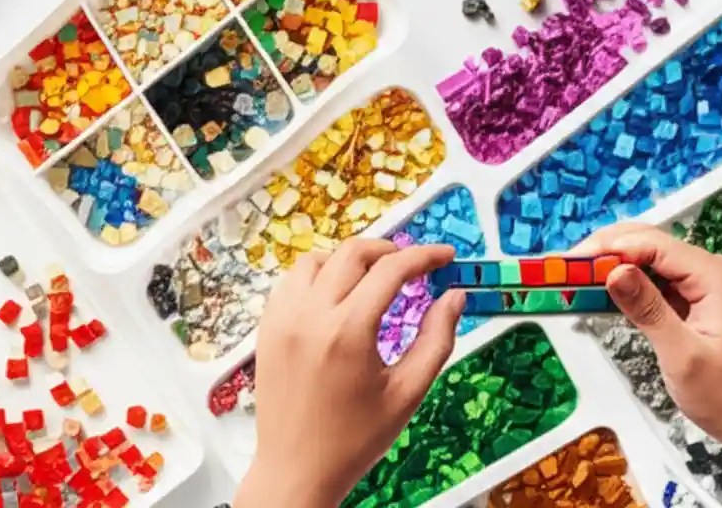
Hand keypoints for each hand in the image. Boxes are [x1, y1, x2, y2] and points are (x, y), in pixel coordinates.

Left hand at [235, 239, 463, 507]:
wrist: (296, 471)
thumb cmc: (354, 440)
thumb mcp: (407, 392)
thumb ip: (437, 339)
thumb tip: (454, 297)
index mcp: (348, 332)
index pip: (392, 269)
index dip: (424, 256)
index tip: (444, 256)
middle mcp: (310, 316)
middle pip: (354, 253)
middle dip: (390, 251)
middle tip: (413, 265)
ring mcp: (283, 320)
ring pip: (318, 259)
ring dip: (350, 259)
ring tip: (373, 278)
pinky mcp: (268, 329)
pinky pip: (292, 281)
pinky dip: (318, 275)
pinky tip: (336, 294)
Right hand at [578, 224, 721, 507]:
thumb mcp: (682, 355)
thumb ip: (648, 310)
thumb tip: (613, 271)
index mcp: (715, 276)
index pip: (653, 244)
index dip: (609, 247)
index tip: (570, 262)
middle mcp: (715, 272)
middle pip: (652, 246)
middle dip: (608, 252)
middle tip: (565, 271)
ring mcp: (711, 287)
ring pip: (654, 263)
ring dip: (618, 268)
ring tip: (577, 280)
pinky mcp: (704, 304)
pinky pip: (663, 284)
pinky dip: (634, 287)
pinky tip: (607, 295)